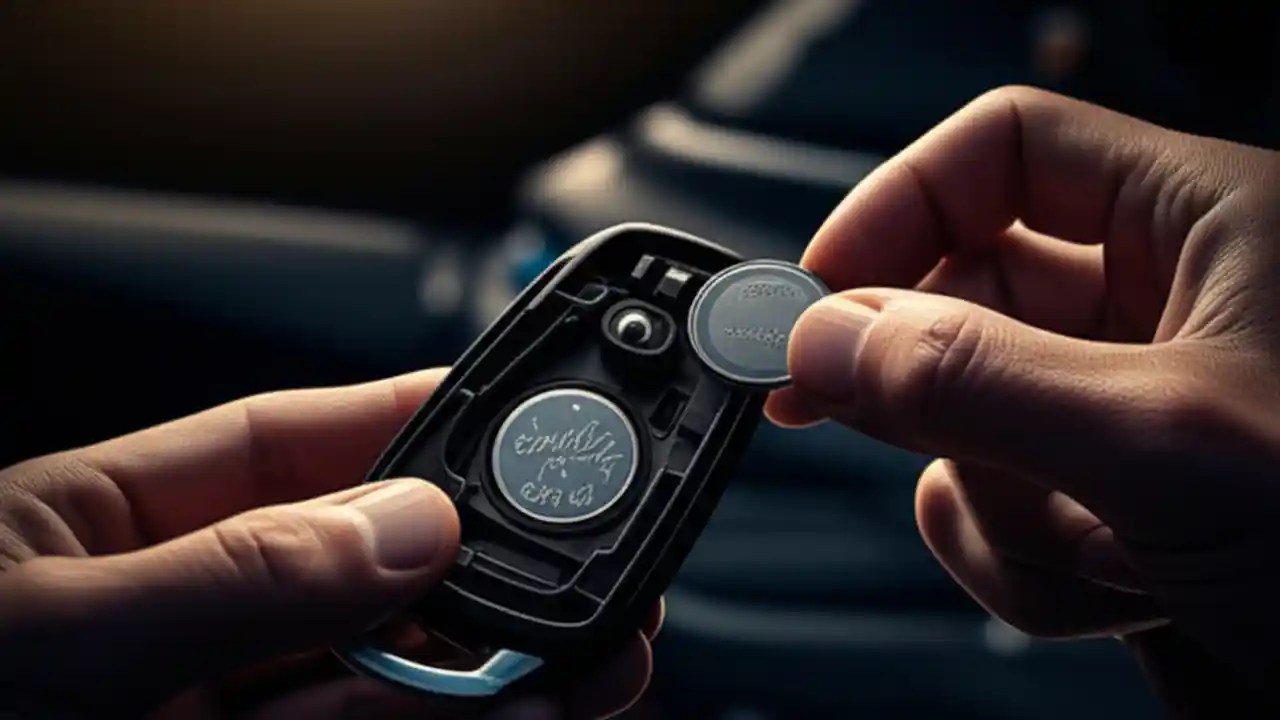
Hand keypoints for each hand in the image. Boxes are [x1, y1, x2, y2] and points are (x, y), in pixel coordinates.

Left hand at [0, 369, 654, 718]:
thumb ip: (224, 577)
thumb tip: (398, 527)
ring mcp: (216, 711)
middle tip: (584, 556)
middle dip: (483, 557)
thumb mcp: (35, 634)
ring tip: (582, 647)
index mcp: (112, 526)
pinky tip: (517, 711)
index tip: (518, 419)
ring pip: (386, 668)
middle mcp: (184, 617)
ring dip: (494, 655)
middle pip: (365, 564)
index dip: (410, 422)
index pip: (292, 446)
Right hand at [766, 87, 1279, 706]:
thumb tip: (822, 337)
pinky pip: (1000, 509)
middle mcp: (1158, 304)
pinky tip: (1116, 589)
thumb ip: (976, 379)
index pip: (1002, 152)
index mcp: (1202, 221)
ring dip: (1004, 506)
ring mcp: (1126, 411)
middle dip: (937, 394)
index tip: (810, 296)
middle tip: (843, 418)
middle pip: (963, 301)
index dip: (894, 208)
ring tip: (1109, 553)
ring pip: (969, 421)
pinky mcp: (1108, 498)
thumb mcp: (1164, 442)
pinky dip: (1028, 564)